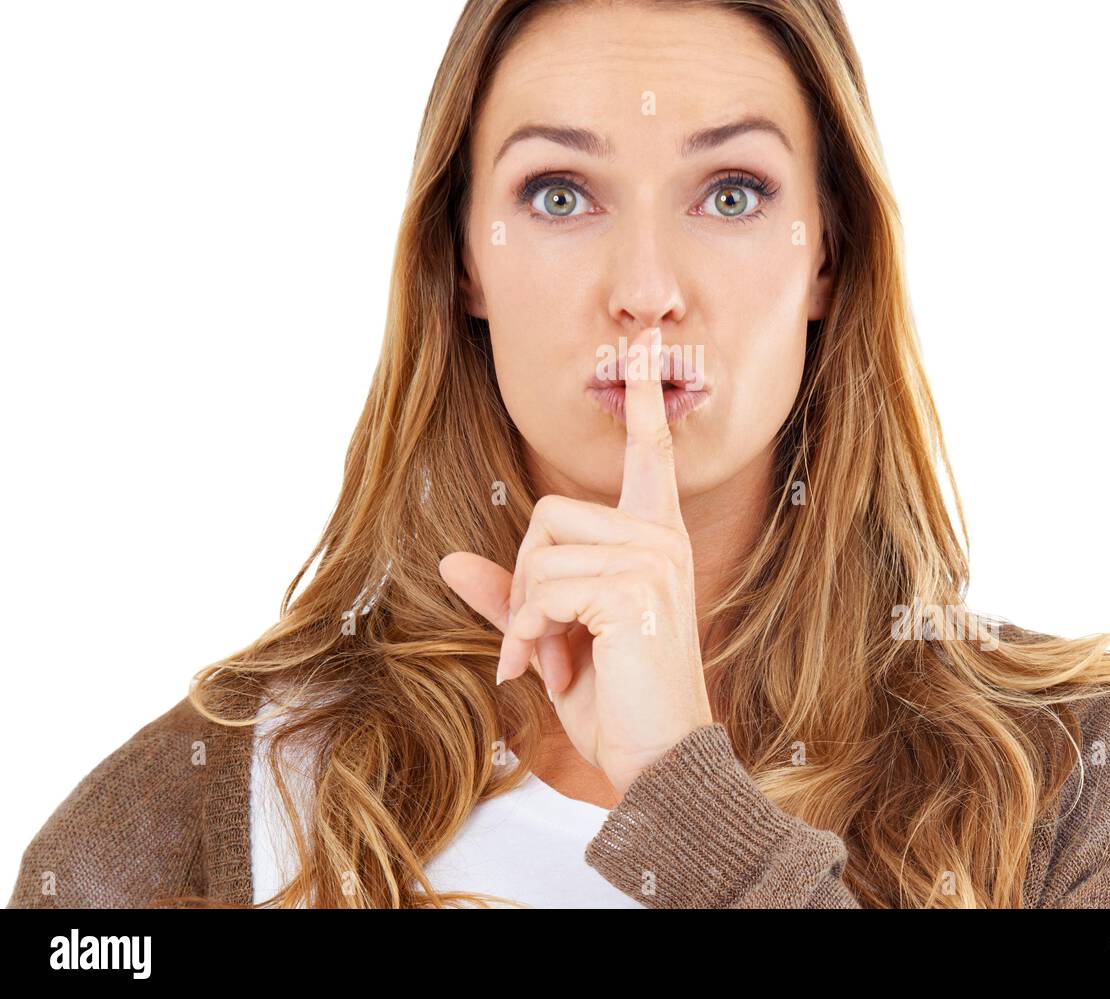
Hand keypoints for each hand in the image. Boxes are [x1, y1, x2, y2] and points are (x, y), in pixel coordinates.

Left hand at [439, 325, 713, 796]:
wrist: (656, 761)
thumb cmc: (616, 700)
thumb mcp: (553, 640)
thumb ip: (511, 595)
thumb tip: (449, 563)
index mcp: (652, 539)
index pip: (649, 455)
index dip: (645, 402)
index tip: (647, 348)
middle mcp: (660, 537)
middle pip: (548, 511)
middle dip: (526, 579)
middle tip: (539, 640)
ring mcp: (653, 558)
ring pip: (541, 548)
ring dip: (525, 614)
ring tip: (547, 659)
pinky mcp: (635, 586)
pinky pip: (544, 584)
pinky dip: (527, 629)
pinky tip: (545, 667)